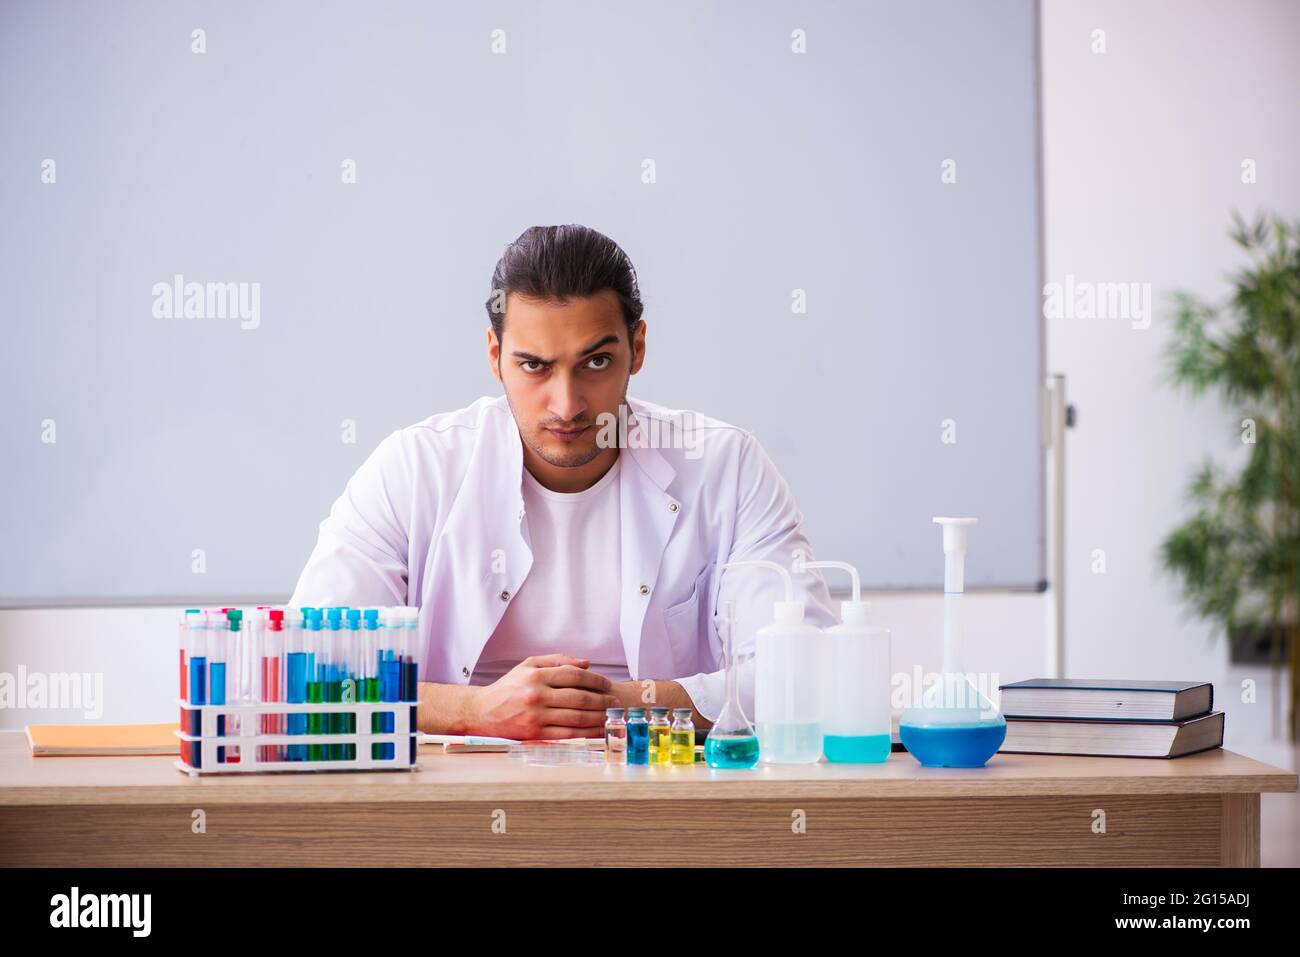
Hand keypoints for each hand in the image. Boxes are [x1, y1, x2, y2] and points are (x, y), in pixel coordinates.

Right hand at [467, 654, 619, 739]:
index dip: (596, 679)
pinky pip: (567, 734)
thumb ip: (557, 661)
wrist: (482, 712)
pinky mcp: (535, 734)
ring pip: (576, 718)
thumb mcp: (528, 666)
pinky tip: (596, 729)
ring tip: (610, 715)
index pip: (575, 675)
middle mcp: (536, 695)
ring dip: (598, 717)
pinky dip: (585, 732)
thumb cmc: (508, 687)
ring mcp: (536, 717)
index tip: (607, 683)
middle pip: (579, 698)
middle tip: (615, 701)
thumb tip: (586, 663)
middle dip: (602, 700)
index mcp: (536, 676)